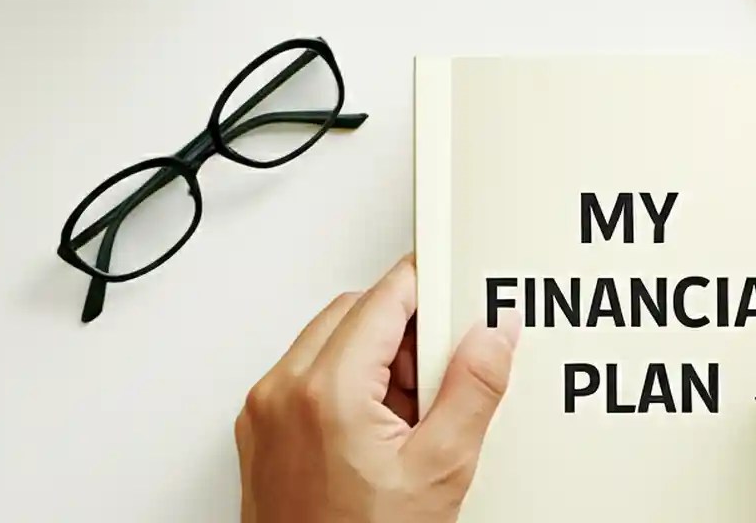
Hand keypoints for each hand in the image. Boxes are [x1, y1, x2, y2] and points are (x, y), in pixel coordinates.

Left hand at [235, 254, 520, 522]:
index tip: (457, 284)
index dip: (428, 284)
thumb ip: (474, 390)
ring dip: (378, 358)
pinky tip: (383, 432)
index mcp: (326, 392)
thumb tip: (493, 336)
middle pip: (355, 313)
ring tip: (414, 417)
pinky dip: (349, 385)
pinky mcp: (262, 433)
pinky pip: (309, 377)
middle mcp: (282, 393)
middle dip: (406, 331)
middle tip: (443, 374)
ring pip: (331, 342)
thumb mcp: (440, 469)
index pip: (384, 298)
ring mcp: (265, 413)